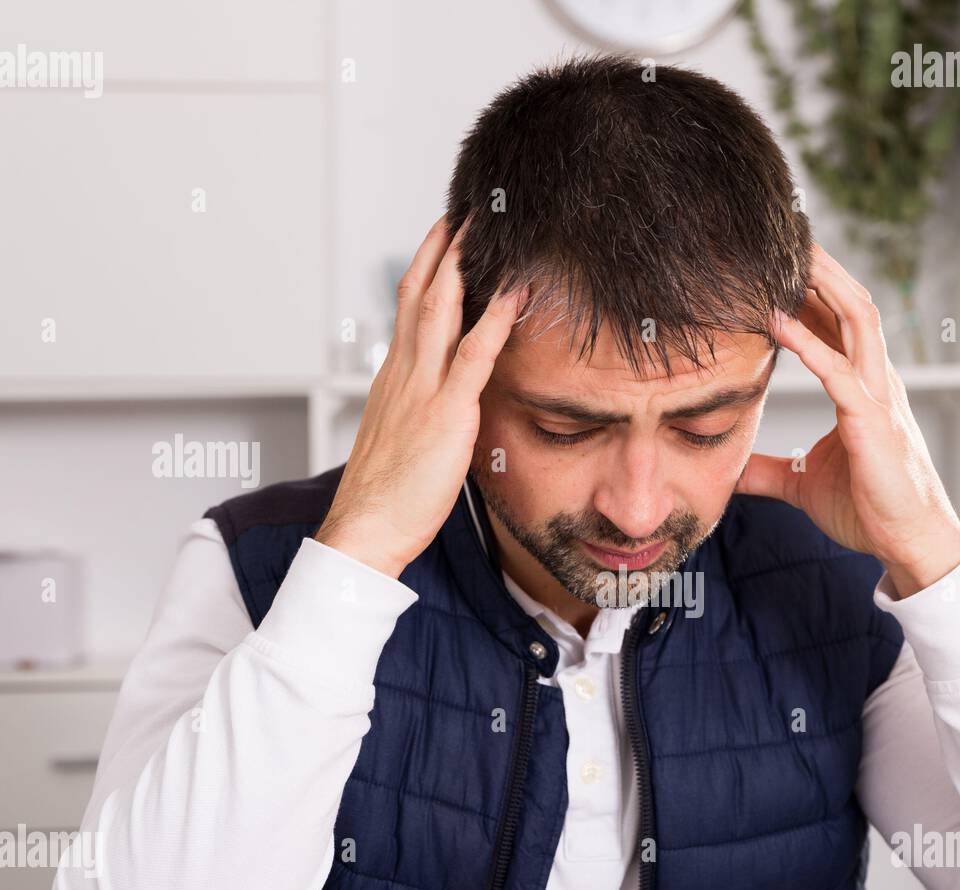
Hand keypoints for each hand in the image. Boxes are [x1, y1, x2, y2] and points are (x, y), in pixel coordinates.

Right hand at [315, 215, 526, 577]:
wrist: (364, 531)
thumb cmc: (385, 498)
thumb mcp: (402, 442)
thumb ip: (419, 414)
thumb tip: (440, 407)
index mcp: (393, 379)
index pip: (408, 308)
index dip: (428, 267)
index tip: (445, 237)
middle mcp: (403, 373)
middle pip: (421, 292)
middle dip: (444, 248)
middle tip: (466, 208)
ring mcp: (422, 389)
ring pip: (441, 309)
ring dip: (465, 264)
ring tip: (488, 227)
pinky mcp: (445, 414)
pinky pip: (473, 357)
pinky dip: (495, 321)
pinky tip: (515, 294)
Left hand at [737, 243, 959, 597]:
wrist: (907, 543)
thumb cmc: (867, 510)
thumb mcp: (801, 483)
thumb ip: (765, 469)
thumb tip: (727, 467)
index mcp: (860, 388)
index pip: (836, 323)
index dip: (808, 289)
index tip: (773, 263)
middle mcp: (874, 381)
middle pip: (850, 304)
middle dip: (819, 266)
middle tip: (782, 232)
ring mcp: (878, 398)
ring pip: (855, 321)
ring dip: (821, 284)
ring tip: (787, 253)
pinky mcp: (872, 423)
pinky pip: (840, 373)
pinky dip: (809, 345)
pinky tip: (777, 323)